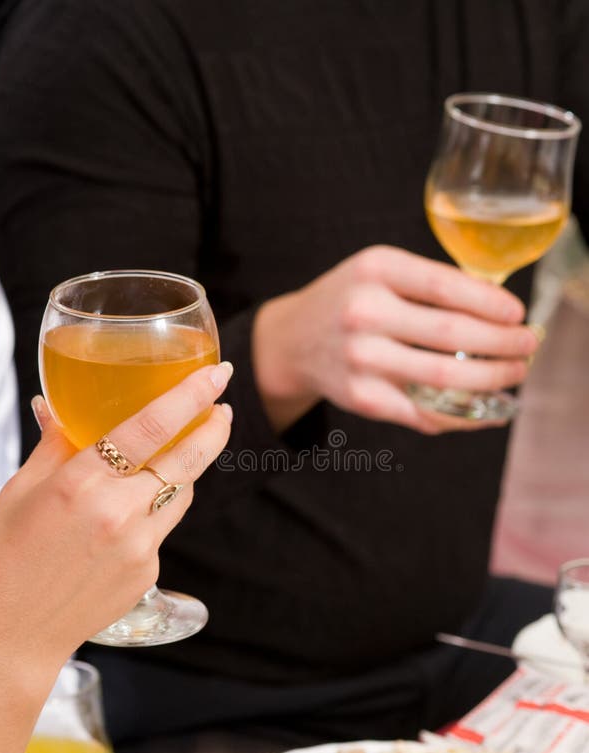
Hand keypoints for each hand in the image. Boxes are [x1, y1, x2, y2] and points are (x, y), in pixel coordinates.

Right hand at [0, 361, 232, 676]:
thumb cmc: (5, 557)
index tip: (216, 376)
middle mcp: (117, 513)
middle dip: (215, 427)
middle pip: (188, 459)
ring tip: (179, 452)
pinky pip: (165, 527)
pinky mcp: (149, 573)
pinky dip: (158, 509)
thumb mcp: (21, 489)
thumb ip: (54, 444)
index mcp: (80, 483)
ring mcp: (139, 547)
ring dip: (188, 468)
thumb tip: (58, 407)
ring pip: (182, 492)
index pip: (152, 426)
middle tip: (223, 407)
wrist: (10, 633)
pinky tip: (135, 512)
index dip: (191, 395)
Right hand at [253, 246, 538, 432]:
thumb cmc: (351, 300)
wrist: (294, 340)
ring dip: (491, 380)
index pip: (446, 286)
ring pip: (443, 378)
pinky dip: (464, 414)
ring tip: (513, 375)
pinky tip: (486, 408)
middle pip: (452, 335)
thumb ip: (431, 282)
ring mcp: (361, 359)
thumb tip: (501, 311)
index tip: (518, 315)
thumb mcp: (381, 270)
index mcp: (375, 269)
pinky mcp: (362, 398)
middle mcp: (364, 312)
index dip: (491, 303)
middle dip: (502, 344)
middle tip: (526, 347)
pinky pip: (424, 413)